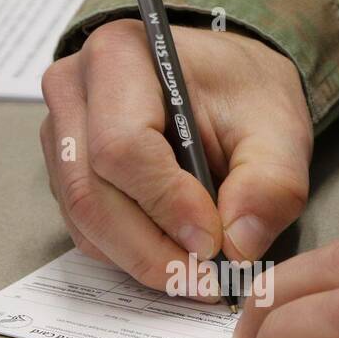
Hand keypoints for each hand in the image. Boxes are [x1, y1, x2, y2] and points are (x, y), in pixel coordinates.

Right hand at [40, 20, 312, 292]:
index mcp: (120, 57)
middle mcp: (73, 91)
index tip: (214, 243)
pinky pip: (84, 228)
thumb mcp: (280, 128)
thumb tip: (238, 247)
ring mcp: (59, 133)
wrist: (223, 82)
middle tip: (206, 281)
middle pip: (91, 192)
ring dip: (140, 259)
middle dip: (151, 250)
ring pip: (83, 219)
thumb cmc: (244, 92)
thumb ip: (271, 185)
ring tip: (196, 274)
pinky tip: (173, 253)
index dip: (167, 206)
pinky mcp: (64, 170)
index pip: (122, 147)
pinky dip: (128, 253)